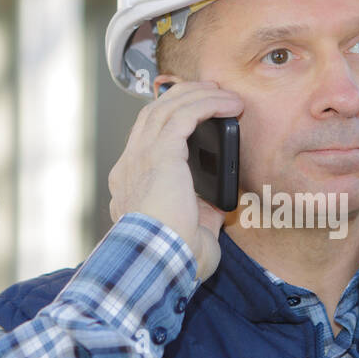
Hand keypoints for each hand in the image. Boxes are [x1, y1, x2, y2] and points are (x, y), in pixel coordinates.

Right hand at [108, 80, 243, 281]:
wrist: (159, 264)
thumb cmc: (173, 259)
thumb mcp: (189, 231)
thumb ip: (200, 211)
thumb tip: (217, 202)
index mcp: (131, 186)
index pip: (145, 141)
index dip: (168, 123)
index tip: (194, 118)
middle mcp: (129, 167)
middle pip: (151, 115)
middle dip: (182, 98)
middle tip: (210, 93)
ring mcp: (140, 158)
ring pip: (165, 108)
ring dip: (198, 96)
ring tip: (225, 93)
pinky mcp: (159, 153)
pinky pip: (184, 115)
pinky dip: (207, 104)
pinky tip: (229, 104)